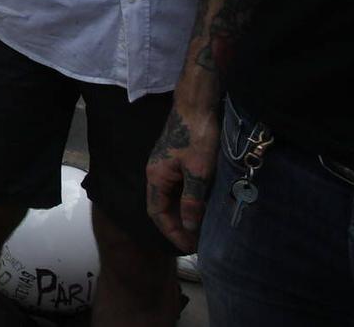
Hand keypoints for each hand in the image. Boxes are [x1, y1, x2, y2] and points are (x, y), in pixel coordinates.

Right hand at [146, 103, 219, 251]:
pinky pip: (176, 187)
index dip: (172, 232)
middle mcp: (155, 172)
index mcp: (156, 177)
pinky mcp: (173, 159)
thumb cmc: (197, 138)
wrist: (196, 106)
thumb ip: (192, 201)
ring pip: (168, 197)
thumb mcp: (198, 172)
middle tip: (196, 241)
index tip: (189, 247)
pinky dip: (185, 201)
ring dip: (181, 214)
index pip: (157, 213)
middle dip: (176, 226)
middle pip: (160, 206)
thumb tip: (188, 226)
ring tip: (198, 228)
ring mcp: (163, 165)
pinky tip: (199, 205)